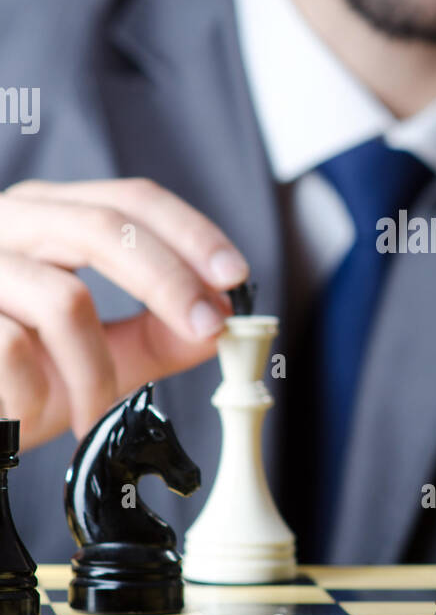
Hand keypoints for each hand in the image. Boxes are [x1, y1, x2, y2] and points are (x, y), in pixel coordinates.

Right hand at [0, 178, 247, 449]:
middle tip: (208, 327)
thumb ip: (156, 336)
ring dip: (96, 372)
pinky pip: (12, 347)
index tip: (235, 276)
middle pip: (104, 226)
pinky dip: (37, 393)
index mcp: (52, 217)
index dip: (191, 233)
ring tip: (95, 416)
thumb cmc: (11, 373)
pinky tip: (30, 414)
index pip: (132, 199)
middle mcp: (10, 222)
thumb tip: (220, 324)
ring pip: (64, 298)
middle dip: (167, 279)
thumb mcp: (95, 353)